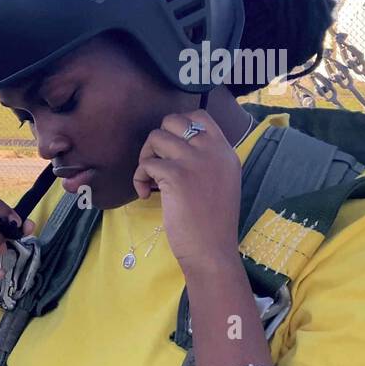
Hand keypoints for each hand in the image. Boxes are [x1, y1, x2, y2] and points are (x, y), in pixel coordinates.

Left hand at [131, 109, 241, 275]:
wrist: (212, 249)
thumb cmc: (212, 222)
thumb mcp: (221, 182)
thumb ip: (206, 160)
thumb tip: (176, 147)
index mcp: (225, 151)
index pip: (199, 116)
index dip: (177, 127)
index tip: (170, 150)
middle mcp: (212, 150)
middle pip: (173, 121)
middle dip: (157, 140)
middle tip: (157, 165)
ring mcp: (195, 160)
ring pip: (156, 138)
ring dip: (146, 158)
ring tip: (151, 180)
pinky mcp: (176, 175)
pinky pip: (146, 164)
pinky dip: (139, 178)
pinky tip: (146, 195)